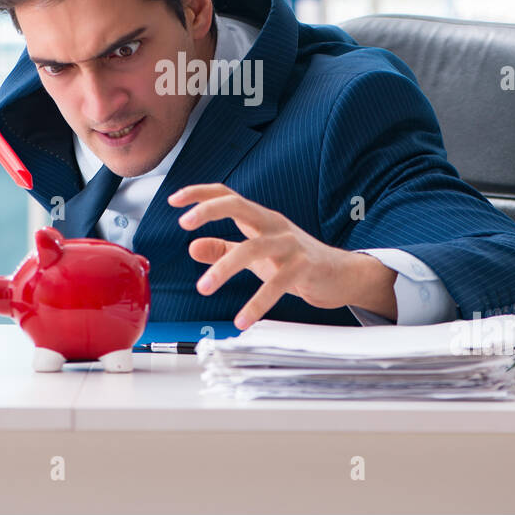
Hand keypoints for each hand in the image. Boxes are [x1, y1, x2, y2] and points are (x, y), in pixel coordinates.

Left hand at [168, 183, 397, 328]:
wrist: (340, 274)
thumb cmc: (294, 260)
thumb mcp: (255, 252)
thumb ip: (223, 248)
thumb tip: (192, 246)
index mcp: (260, 218)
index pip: (227, 195)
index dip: (200, 194)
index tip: (174, 200)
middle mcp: (274, 224)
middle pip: (239, 205)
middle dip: (209, 210)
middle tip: (185, 224)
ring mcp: (290, 244)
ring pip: (253, 247)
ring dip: (225, 268)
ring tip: (203, 288)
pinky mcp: (304, 268)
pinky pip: (277, 284)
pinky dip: (257, 303)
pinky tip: (241, 320)